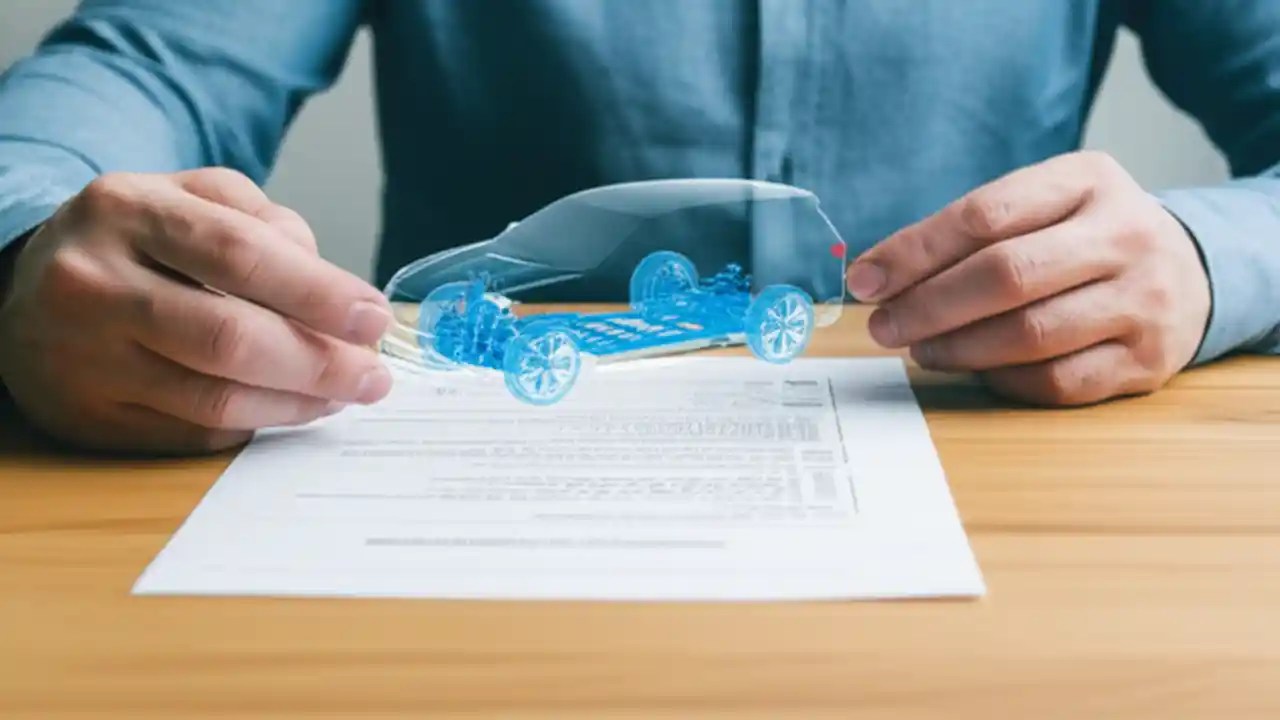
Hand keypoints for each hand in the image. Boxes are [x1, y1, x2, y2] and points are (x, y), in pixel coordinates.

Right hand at [0, 168, 392, 452]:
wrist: (27, 287)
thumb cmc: (136, 240)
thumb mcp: (193, 197)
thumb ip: (268, 224)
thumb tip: (335, 291)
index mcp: (128, 210)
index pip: (241, 256)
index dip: (320, 294)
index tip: (374, 318)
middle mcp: (94, 282)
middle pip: (230, 338)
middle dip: (320, 362)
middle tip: (373, 374)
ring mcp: (84, 357)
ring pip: (214, 398)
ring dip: (297, 403)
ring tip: (342, 394)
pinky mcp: (87, 417)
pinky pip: (192, 432)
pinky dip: (255, 423)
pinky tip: (289, 407)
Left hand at [845, 151, 1210, 405]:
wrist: (1191, 272)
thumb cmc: (1086, 238)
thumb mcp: (1044, 206)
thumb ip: (970, 233)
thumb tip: (877, 279)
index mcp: (1088, 180)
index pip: (985, 215)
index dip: (914, 251)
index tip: (865, 280)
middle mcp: (1125, 235)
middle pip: (1005, 275)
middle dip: (928, 306)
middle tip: (882, 326)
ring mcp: (1142, 300)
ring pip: (1028, 333)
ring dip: (957, 348)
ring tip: (921, 348)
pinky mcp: (1146, 361)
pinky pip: (1056, 381)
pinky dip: (1002, 379)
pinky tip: (977, 368)